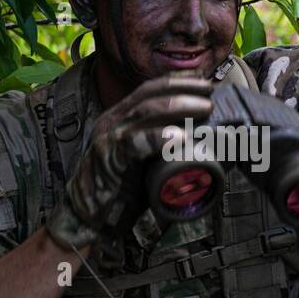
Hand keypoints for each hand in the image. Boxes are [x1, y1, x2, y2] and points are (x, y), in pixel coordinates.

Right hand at [45, 73, 212, 249]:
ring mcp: (109, 139)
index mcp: (119, 118)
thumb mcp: (141, 159)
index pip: (149, 89)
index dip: (177, 82)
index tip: (204, 80)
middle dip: (183, 89)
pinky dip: (157, 138)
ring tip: (204, 108)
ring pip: (144, 112)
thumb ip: (161, 147)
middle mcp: (112, 122)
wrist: (89, 217)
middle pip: (149, 94)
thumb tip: (198, 144)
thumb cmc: (119, 190)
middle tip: (210, 91)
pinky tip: (178, 137)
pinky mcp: (109, 159)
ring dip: (178, 106)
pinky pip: (133, 143)